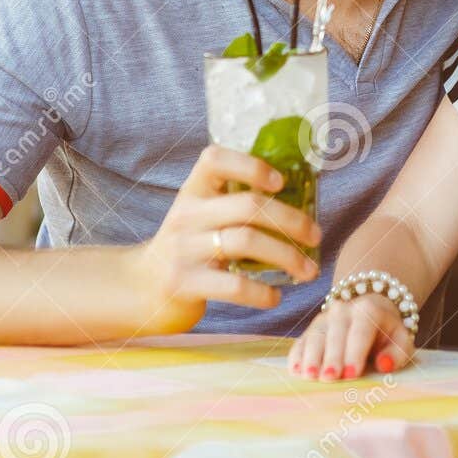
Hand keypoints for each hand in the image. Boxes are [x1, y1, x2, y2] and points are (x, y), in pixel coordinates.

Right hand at [132, 144, 320, 333]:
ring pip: (246, 242)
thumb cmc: (188, 248)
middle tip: (316, 235)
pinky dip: (262, 293)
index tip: (281, 182)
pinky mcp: (185, 283)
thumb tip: (300, 200)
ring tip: (309, 270)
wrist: (141, 288)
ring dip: (288, 256)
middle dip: (292, 220)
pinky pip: (234, 285)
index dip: (251, 165)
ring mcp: (183, 249)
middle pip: (248, 206)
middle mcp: (186, 215)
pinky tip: (275, 297)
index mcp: (193, 191)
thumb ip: (233, 204)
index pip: (214, 160)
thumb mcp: (201, 217)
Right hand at [288, 292, 414, 380]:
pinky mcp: (311, 329)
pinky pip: (302, 341)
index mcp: (368, 310)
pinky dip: (298, 355)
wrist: (370, 313)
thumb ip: (397, 353)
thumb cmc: (386, 334)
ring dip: (312, 357)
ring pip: (315, 337)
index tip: (352, 374)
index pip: (360, 332)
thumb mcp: (400, 341)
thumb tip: (384, 364)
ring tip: (310, 376)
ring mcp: (323, 318)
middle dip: (332, 358)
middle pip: (335, 335)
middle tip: (329, 378)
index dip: (355, 353)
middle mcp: (342, 310)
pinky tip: (295, 370)